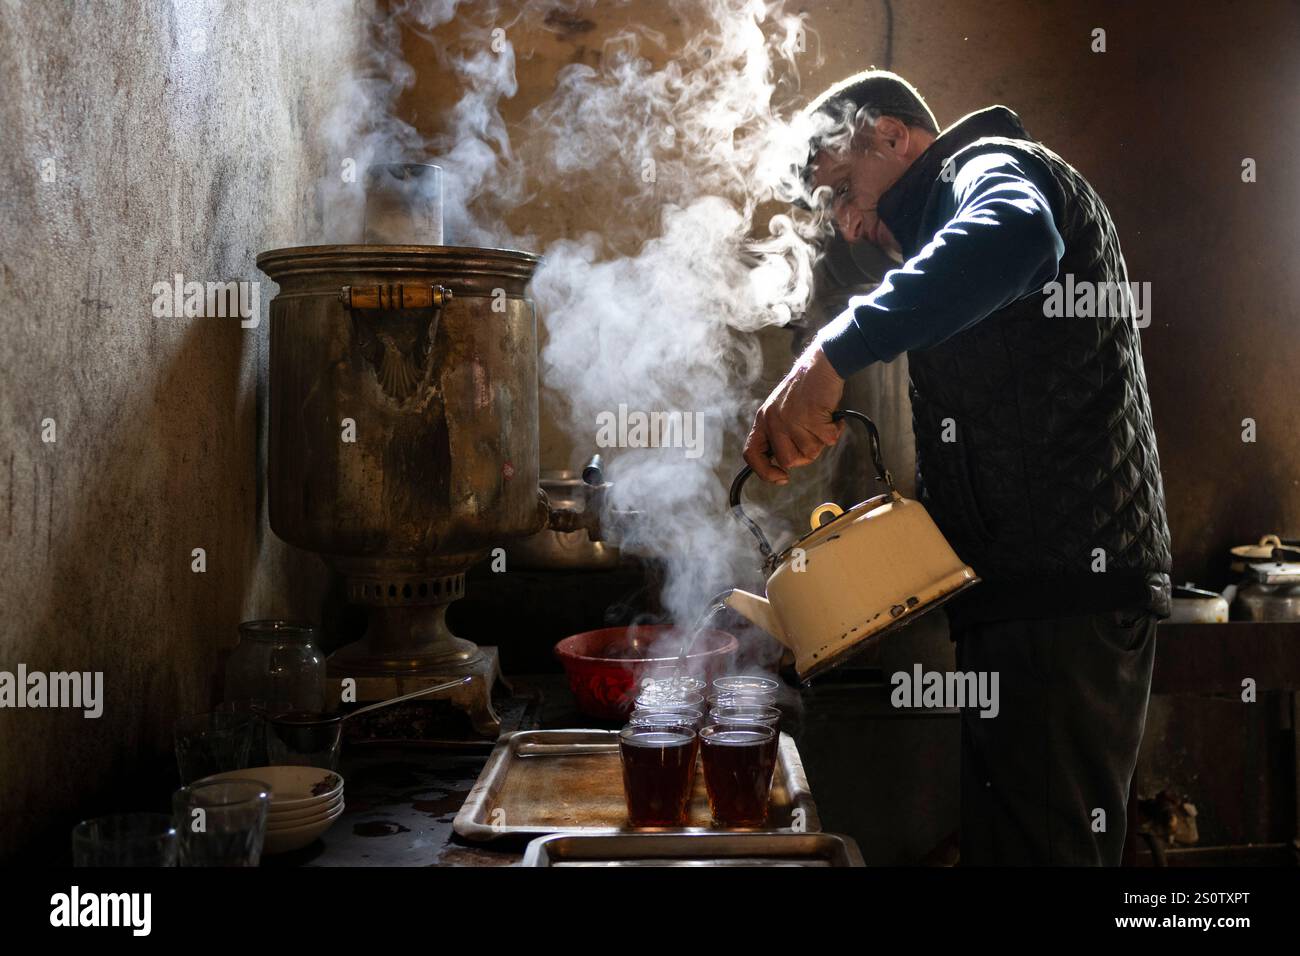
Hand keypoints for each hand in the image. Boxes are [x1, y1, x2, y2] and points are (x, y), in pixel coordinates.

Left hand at [743, 343, 845, 483]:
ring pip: (809, 452)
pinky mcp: (810, 416)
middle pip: (787, 460)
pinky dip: (835, 431)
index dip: (764, 471)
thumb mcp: (781, 410)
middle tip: (813, 437)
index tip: (781, 477)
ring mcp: (791, 419)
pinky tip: (832, 417)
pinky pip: (827, 440)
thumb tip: (785, 464)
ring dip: (821, 440)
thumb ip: (779, 435)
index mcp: (763, 420)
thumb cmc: (805, 390)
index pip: (751, 454)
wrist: (820, 365)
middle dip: (804, 455)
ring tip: (822, 420)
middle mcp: (773, 421)